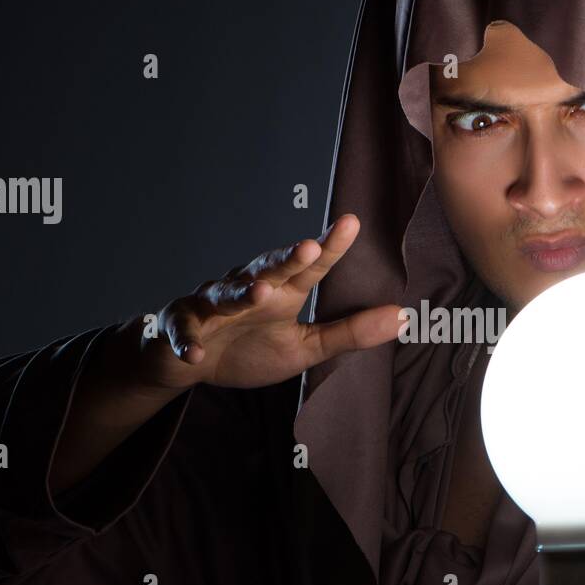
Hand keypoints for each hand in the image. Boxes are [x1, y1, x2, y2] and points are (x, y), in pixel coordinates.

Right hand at [135, 213, 405, 391]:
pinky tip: (197, 353)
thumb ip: (349, 333)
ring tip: (259, 293)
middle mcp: (248, 289)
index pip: (310, 267)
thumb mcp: (305, 347)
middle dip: (284, 259)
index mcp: (283, 291)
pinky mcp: (180, 327)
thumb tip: (403, 317)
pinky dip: (189, 342)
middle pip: (267, 270)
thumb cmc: (250, 347)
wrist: (187, 361)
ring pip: (225, 295)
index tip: (352, 222)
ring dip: (240, 294)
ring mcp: (211, 306)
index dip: (330, 247)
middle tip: (306, 248)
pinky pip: (185, 333)